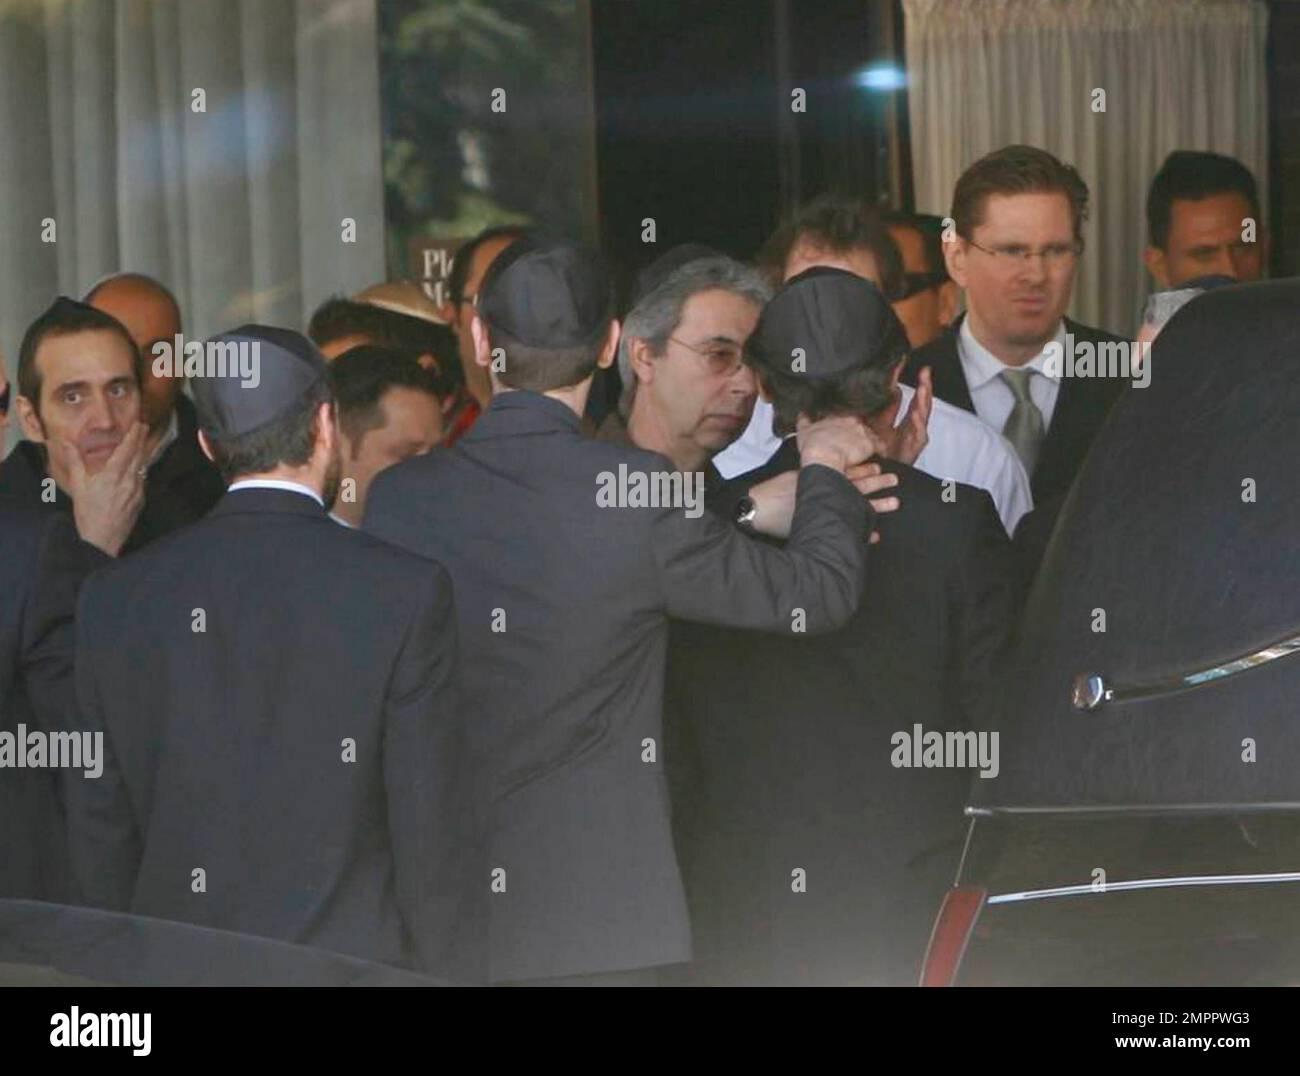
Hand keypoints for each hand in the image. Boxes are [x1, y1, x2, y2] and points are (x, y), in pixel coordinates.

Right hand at [52, 423, 147, 555]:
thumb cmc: (88, 513)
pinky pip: (143, 480)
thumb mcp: (78, 485)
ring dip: (143, 453)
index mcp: (112, 476)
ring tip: (142, 442)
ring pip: (143, 467)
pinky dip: (141, 470)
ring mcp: (137, 491)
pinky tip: (139, 467)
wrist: (102, 539)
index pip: (128, 450)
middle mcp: (129, 481)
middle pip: (139, 455)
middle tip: (144, 426)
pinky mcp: (141, 500)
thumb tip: (66, 442)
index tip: (139, 424)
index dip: (134, 435)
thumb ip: (75, 461)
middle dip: (142, 439)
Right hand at [749, 460, 900, 538]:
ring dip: (878, 506)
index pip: (848, 471)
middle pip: (858, 487)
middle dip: (878, 483)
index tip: (880, 466)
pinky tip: (875, 536)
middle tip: (895, 480)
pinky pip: (846, 532)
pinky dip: (861, 535)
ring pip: (858, 507)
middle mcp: (827, 494)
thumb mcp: (793, 476)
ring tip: (894, 503)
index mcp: (821, 479)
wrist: (759, 511)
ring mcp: (827, 512)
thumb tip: (822, 467)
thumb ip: (811, 473)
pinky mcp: (822, 528)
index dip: (865, 469)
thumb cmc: (772, 492)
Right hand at [796, 414, 879, 472]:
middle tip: (858, 441)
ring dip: (871, 441)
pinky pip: (880, 446)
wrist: (823, 459)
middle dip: (860, 432)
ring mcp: (862, 432)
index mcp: (838, 417)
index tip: (846, 432)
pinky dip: (881, 450)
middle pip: (862, 424)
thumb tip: (802, 414)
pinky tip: (879, 455)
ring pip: (872, 434)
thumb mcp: (804, 431)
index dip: (847, 426)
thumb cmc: (813, 447)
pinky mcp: (870, 445)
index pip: (847, 417)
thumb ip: (804, 420)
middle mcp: (852, 421)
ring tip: (870, 449)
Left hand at [877, 366, 932, 464]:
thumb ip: (888, 408)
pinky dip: (918, 425)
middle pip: (923, 405)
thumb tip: (894, 388)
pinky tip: (916, 414)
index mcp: (908, 422)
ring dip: (923, 403)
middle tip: (926, 374)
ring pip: (922, 418)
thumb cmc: (880, 452)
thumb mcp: (881, 424)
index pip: (917, 399)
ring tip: (923, 388)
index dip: (921, 385)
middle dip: (926, 389)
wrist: (876, 474)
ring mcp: (914, 440)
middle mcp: (913, 429)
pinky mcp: (912, 451)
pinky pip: (918, 436)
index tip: (924, 369)